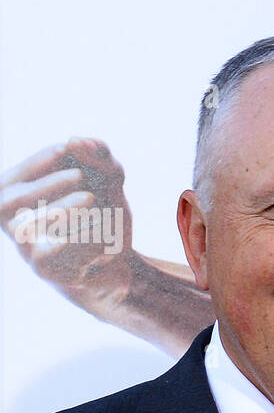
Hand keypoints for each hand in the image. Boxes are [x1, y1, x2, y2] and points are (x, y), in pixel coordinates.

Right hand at [1, 138, 136, 321]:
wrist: (123, 260)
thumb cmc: (105, 211)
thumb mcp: (109, 176)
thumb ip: (98, 153)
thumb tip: (76, 141)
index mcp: (21, 196)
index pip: (13, 177)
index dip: (38, 160)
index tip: (65, 149)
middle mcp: (15, 223)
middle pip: (9, 201)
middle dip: (45, 184)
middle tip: (79, 177)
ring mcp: (27, 249)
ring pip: (29, 229)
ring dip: (63, 210)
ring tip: (91, 199)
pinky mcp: (46, 271)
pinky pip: (55, 255)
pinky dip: (84, 240)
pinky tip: (105, 237)